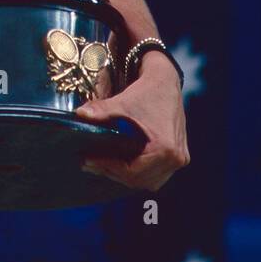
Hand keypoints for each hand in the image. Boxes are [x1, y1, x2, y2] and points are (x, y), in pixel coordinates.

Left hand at [74, 52, 188, 190]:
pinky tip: (121, 162)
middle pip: (140, 180)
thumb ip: (103, 110)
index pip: (133, 172)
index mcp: (166, 149)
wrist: (166, 80)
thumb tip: (80, 114)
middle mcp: (177, 158)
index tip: (89, 160)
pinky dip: (139, 172)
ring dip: (127, 176)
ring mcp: (179, 159)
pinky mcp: (178, 156)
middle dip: (114, 173)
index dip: (108, 167)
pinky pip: (157, 174)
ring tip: (103, 164)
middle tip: (91, 163)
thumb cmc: (148, 91)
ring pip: (149, 181)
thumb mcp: (124, 102)